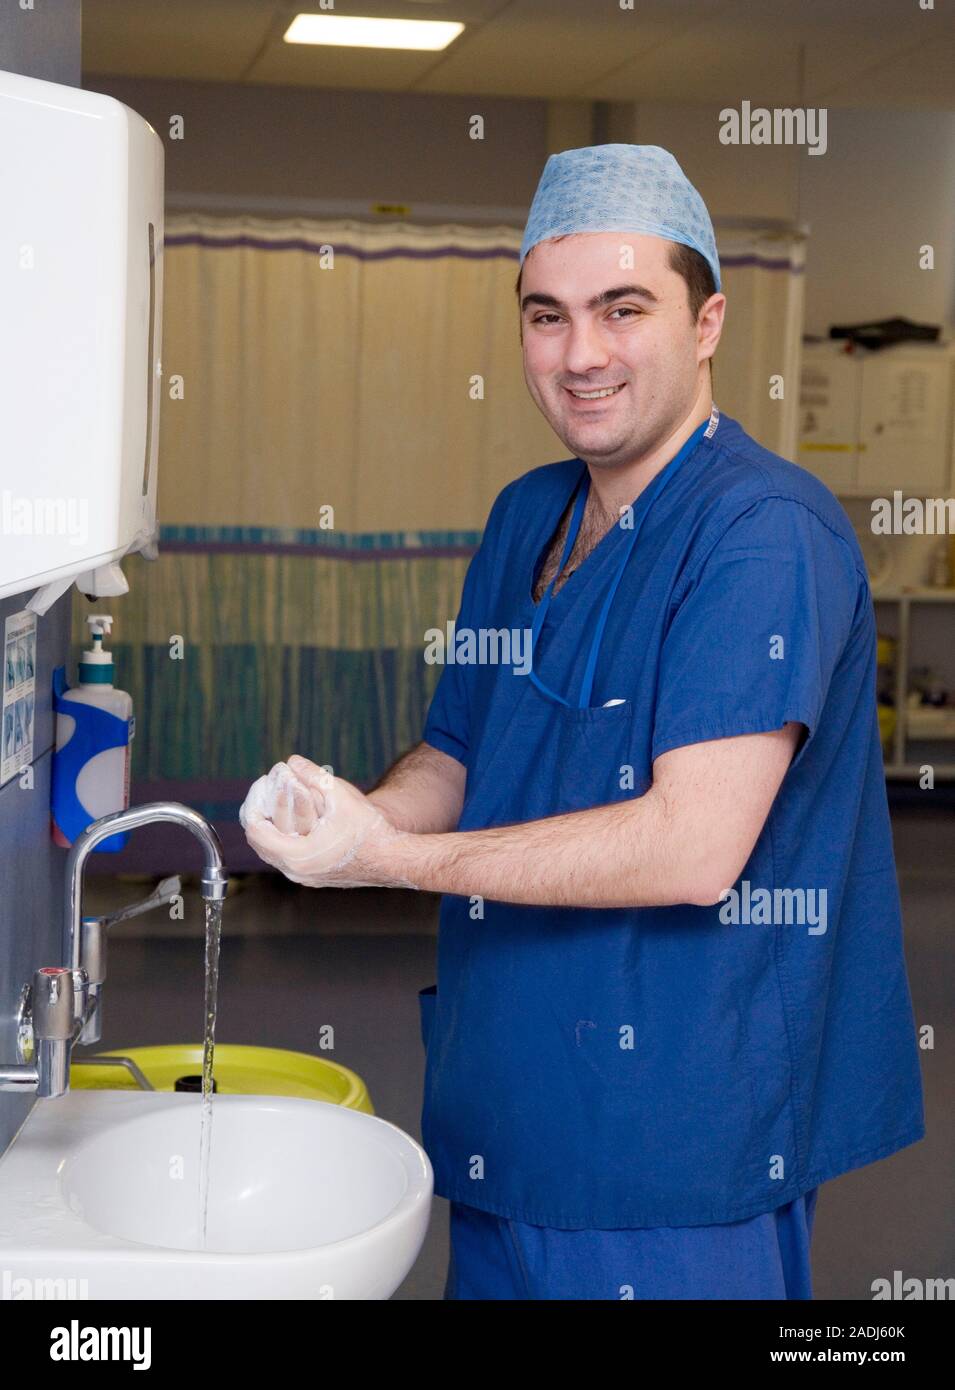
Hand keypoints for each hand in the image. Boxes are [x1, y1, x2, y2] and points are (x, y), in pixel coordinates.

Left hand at [242, 754, 414, 888]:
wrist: (393, 859)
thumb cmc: (369, 830)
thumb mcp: (341, 796)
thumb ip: (314, 776)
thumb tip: (292, 761)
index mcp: (296, 855)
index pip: (254, 830)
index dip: (253, 803)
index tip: (261, 785)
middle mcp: (296, 871)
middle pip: (259, 843)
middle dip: (258, 814)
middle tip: (262, 792)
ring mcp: (305, 877)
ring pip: (272, 852)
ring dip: (270, 827)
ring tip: (273, 804)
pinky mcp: (315, 877)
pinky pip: (287, 858)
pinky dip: (283, 839)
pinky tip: (293, 822)